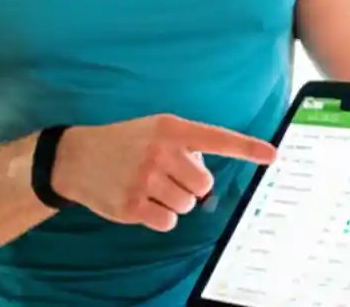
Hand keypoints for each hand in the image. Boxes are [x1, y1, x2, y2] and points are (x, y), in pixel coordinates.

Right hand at [51, 114, 275, 231]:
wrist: (77, 157)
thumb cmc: (126, 142)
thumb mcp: (155, 129)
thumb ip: (186, 144)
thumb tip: (207, 177)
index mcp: (171, 128)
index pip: (217, 138)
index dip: (247, 148)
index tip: (272, 155)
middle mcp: (161, 152)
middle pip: (204, 184)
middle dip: (191, 185)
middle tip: (168, 176)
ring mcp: (146, 179)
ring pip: (187, 205)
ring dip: (174, 201)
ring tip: (150, 186)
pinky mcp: (133, 205)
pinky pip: (168, 221)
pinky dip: (160, 216)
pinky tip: (142, 201)